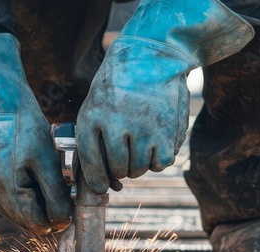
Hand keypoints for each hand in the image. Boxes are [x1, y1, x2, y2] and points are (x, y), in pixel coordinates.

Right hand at [0, 34, 72, 233]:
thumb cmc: (25, 129)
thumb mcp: (48, 159)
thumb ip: (56, 194)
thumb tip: (62, 222)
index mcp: (7, 188)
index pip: (37, 224)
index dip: (58, 219)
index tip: (70, 204)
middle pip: (27, 222)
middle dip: (45, 211)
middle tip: (60, 189)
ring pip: (17, 216)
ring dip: (33, 205)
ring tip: (42, 179)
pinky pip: (7, 205)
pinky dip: (22, 198)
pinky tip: (28, 177)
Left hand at [77, 38, 190, 193]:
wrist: (151, 55)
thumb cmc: (118, 86)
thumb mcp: (95, 105)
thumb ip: (93, 141)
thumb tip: (100, 183)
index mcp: (93, 117)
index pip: (92, 162)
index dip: (96, 180)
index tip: (100, 187)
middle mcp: (118, 125)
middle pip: (119, 169)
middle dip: (119, 169)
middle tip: (123, 157)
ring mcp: (144, 129)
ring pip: (139, 169)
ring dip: (138, 164)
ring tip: (138, 146)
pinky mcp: (168, 130)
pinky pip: (161, 163)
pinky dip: (157, 160)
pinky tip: (154, 144)